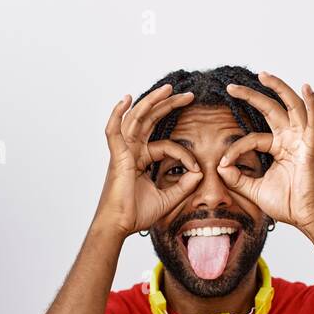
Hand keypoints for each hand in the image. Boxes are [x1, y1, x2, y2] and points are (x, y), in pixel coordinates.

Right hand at [94, 84, 200, 238]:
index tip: (197, 169)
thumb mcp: (168, 198)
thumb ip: (184, 186)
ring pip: (137, 118)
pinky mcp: (117, 156)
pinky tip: (126, 99)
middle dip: (168, 105)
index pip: (166, 146)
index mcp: (141, 159)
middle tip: (188, 95)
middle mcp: (131, 151)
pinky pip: (114, 131)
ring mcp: (123, 152)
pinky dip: (117, 114)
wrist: (119, 226)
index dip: (185, 154)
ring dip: (152, 101)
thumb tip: (200, 172)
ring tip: (169, 88)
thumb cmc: (136, 215)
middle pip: (150, 120)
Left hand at [219, 73, 313, 229]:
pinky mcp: (311, 147)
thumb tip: (219, 167)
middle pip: (270, 109)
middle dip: (251, 95)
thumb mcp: (254, 190)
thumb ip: (237, 178)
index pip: (252, 138)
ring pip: (291, 106)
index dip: (235, 149)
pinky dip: (313, 104)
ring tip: (263, 74)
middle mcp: (290, 139)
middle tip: (231, 87)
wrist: (305, 217)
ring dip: (278, 88)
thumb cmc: (286, 203)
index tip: (222, 163)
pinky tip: (307, 88)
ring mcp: (302, 141)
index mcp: (278, 147)